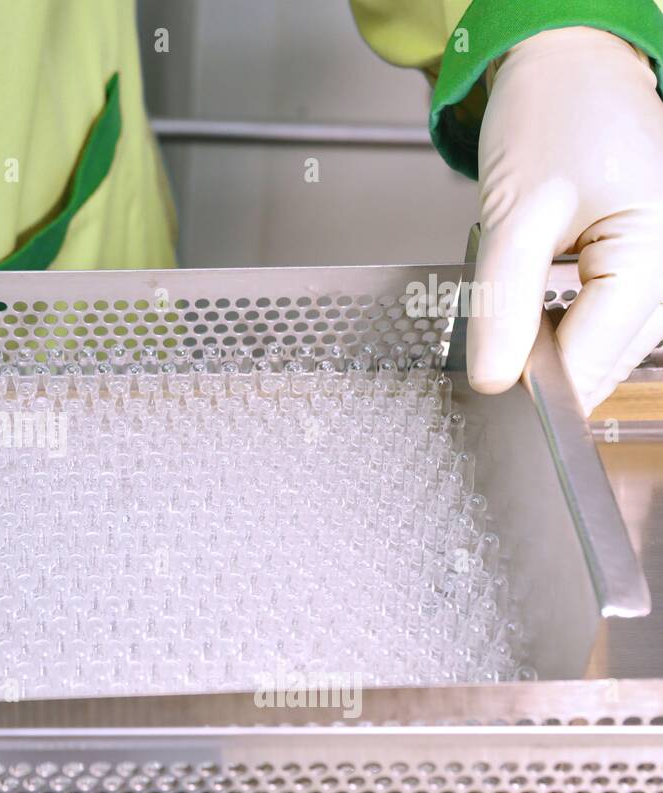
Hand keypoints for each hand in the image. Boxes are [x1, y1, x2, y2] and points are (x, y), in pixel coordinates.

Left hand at [470, 26, 662, 414]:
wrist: (570, 64)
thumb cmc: (553, 115)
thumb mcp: (515, 215)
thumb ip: (504, 304)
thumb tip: (495, 381)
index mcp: (657, 254)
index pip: (593, 362)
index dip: (535, 384)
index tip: (487, 388)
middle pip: (603, 361)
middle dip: (544, 363)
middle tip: (490, 336)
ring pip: (604, 344)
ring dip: (555, 343)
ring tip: (516, 302)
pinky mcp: (650, 263)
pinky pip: (607, 317)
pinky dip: (567, 321)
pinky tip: (539, 300)